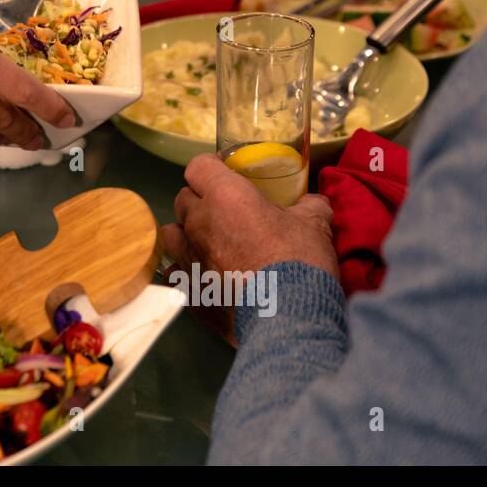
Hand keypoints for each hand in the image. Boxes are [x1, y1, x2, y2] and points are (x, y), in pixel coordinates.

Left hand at [161, 154, 337, 279]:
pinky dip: (187, 271)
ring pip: (172, 234)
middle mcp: (198, 223)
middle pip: (183, 199)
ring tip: (208, 244)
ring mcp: (187, 258)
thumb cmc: (298, 262)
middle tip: (224, 212)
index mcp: (224, 196)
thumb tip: (314, 203)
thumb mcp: (314, 226)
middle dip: (200, 201)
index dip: (210, 168)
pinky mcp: (187, 290)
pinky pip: (176, 272)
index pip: (198, 166)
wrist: (287, 319)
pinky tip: (206, 278)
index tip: (223, 174)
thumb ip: (310, 207)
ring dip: (187, 234)